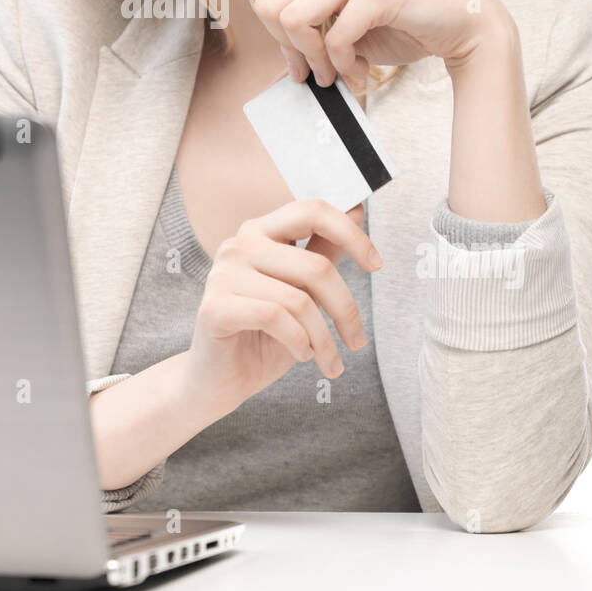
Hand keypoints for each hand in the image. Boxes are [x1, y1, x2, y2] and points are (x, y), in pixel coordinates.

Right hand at [182, 197, 381, 418]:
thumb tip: (356, 209)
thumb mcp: (302, 293)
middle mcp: (239, 245)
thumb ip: (322, 252)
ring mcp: (224, 274)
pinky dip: (299, 342)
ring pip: (299, 299)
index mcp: (261, 232)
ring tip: (327, 359)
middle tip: (356, 341)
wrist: (219, 380)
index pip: (311, 211)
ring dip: (323, 338)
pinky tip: (301, 355)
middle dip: (345, 309)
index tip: (376, 264)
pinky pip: (275, 317)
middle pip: (315, 266)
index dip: (351, 234)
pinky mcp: (215, 307)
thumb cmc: (262, 336)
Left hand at [242, 0, 514, 89]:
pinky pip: (334, 37)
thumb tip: (282, 69)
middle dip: (286, 47)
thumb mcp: (343, 23)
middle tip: (314, 67)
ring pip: (293, 18)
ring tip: (336, 71)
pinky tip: (359, 69)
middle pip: (267, 3)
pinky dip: (342, 64)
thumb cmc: (400, 23)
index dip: (266, 22)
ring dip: (313, 59)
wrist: (460, 18)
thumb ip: (309, 33)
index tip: (294, 50)